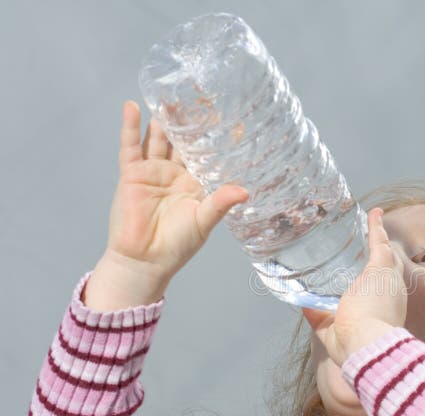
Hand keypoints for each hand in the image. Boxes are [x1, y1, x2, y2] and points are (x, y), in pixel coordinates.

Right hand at [106, 100, 249, 281]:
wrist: (144, 261)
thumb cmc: (177, 245)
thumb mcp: (204, 221)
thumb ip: (220, 203)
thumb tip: (244, 191)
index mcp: (196, 183)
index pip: (208, 154)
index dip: (217, 138)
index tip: (231, 118)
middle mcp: (176, 173)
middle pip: (183, 140)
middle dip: (190, 120)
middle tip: (200, 96)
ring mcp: (153, 172)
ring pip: (159, 138)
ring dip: (164, 118)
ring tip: (170, 95)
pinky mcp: (131, 174)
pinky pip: (130, 146)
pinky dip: (131, 127)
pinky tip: (132, 107)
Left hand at [301, 207, 406, 366]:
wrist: (366, 345)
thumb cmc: (353, 346)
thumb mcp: (330, 331)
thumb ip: (317, 317)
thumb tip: (302, 305)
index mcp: (381, 312)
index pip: (379, 291)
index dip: (373, 280)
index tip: (366, 273)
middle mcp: (390, 294)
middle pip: (388, 268)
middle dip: (381, 254)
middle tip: (371, 241)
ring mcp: (388, 279)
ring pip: (386, 253)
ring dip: (379, 236)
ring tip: (373, 222)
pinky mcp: (381, 268)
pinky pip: (380, 240)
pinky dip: (377, 226)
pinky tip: (374, 213)